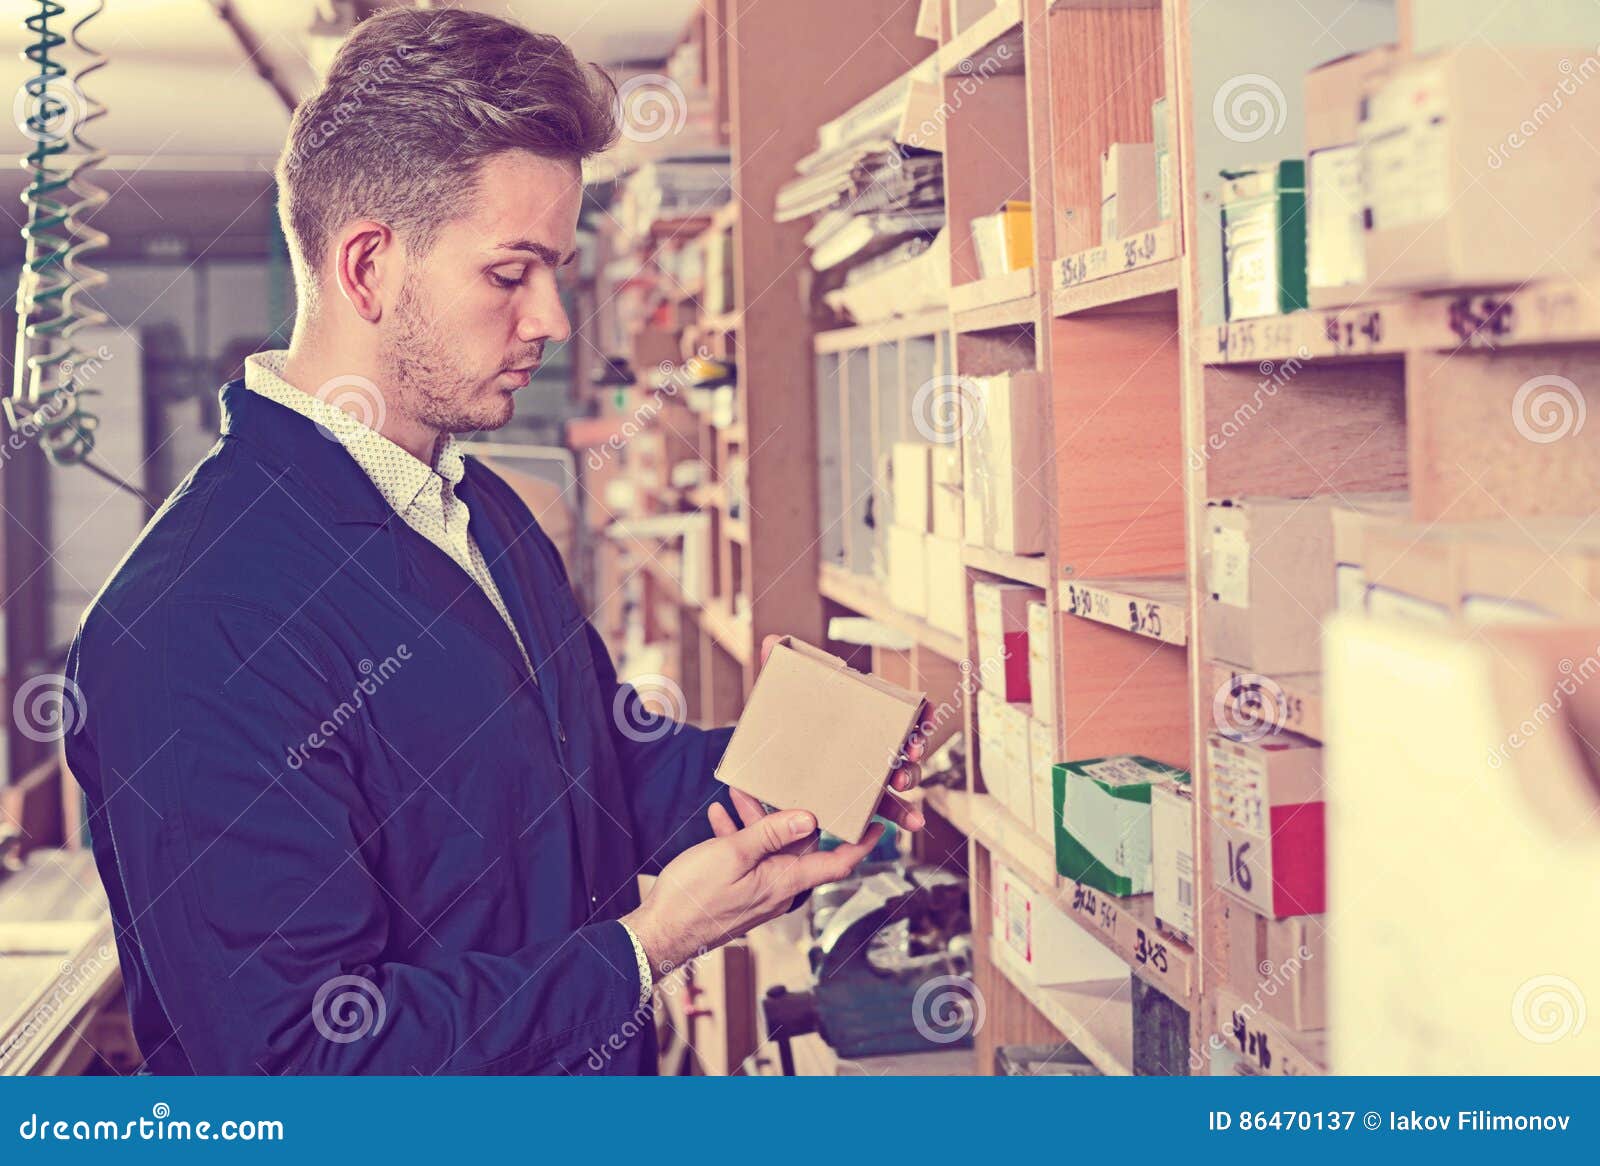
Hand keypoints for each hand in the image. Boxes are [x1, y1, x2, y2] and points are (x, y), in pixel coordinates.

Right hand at [621, 788, 884, 973]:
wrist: (659, 934)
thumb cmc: (694, 897)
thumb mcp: (734, 855)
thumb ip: (772, 834)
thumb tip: (810, 819)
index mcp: (785, 881)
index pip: (836, 862)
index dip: (861, 844)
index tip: (878, 825)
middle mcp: (778, 890)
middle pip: (799, 846)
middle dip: (789, 813)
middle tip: (786, 783)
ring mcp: (759, 892)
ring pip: (769, 849)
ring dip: (756, 821)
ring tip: (738, 794)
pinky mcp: (740, 894)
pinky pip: (749, 860)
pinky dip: (738, 838)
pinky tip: (720, 817)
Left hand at [758, 634, 926, 833]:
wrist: (769, 760)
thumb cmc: (785, 723)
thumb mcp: (781, 697)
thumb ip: (779, 670)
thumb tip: (771, 642)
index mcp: (863, 715)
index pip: (901, 709)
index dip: (919, 711)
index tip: (924, 714)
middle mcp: (872, 742)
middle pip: (906, 743)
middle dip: (916, 748)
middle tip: (910, 752)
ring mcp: (869, 771)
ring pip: (902, 776)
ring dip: (911, 781)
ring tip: (904, 786)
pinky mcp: (860, 798)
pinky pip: (887, 808)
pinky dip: (903, 815)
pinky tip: (911, 823)